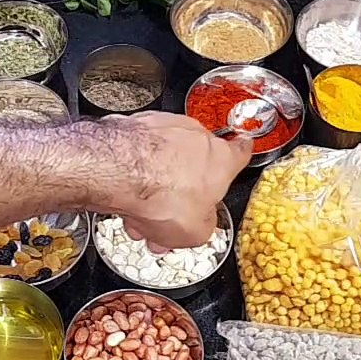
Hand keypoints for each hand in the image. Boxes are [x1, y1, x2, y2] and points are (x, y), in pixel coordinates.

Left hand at [103, 111, 251, 250]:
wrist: (119, 172)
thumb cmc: (161, 196)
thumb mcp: (195, 233)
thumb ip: (203, 227)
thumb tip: (198, 228)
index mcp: (222, 159)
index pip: (241, 153)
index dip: (240, 157)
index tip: (241, 153)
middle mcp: (196, 135)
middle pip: (194, 164)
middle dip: (179, 192)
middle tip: (166, 216)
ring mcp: (165, 127)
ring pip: (163, 160)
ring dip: (153, 185)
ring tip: (138, 214)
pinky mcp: (135, 125)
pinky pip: (138, 152)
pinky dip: (132, 172)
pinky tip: (123, 196)